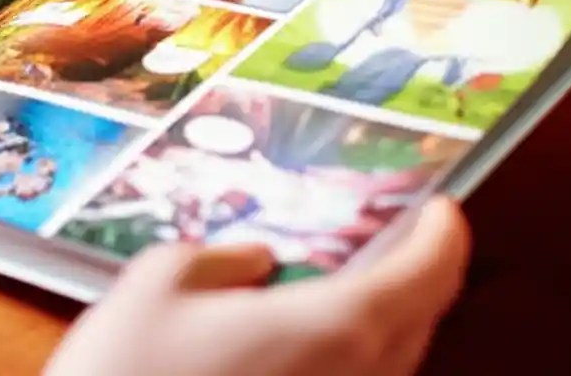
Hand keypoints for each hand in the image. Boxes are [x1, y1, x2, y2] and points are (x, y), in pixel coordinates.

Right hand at [44, 196, 469, 375]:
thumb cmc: (129, 375)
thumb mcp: (159, 281)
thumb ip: (221, 256)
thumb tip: (256, 261)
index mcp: (333, 327)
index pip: (428, 273)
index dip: (442, 234)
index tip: (438, 210)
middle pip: (419, 320)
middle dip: (412, 273)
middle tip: (388, 241)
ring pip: (390, 363)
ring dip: (380, 321)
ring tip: (340, 288)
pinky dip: (347, 358)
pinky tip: (303, 344)